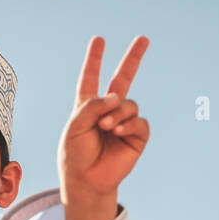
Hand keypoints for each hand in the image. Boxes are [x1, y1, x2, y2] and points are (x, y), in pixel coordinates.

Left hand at [58, 35, 149, 219]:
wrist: (87, 181)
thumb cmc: (75, 155)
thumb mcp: (75, 126)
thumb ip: (93, 106)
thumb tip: (118, 97)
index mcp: (89, 106)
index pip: (91, 77)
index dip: (95, 59)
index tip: (99, 40)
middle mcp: (108, 111)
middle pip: (123, 78)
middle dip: (133, 58)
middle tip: (143, 38)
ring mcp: (124, 123)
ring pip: (130, 104)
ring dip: (118, 113)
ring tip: (106, 127)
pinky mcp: (136, 137)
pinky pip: (139, 122)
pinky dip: (128, 124)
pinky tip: (118, 132)